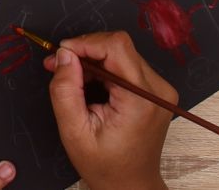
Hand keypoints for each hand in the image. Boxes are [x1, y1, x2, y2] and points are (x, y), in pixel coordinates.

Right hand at [44, 31, 175, 189]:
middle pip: (119, 47)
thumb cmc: (104, 166)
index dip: (85, 43)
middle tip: (58, 66)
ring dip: (93, 60)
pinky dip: (103, 68)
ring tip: (72, 79)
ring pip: (121, 53)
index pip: (116, 47)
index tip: (60, 53)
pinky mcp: (155, 89)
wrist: (130, 185)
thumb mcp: (74, 132)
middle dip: (85, 52)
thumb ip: (65, 90)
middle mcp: (157, 89)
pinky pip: (126, 64)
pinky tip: (89, 84)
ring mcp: (159, 88)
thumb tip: (63, 55)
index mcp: (141, 100)